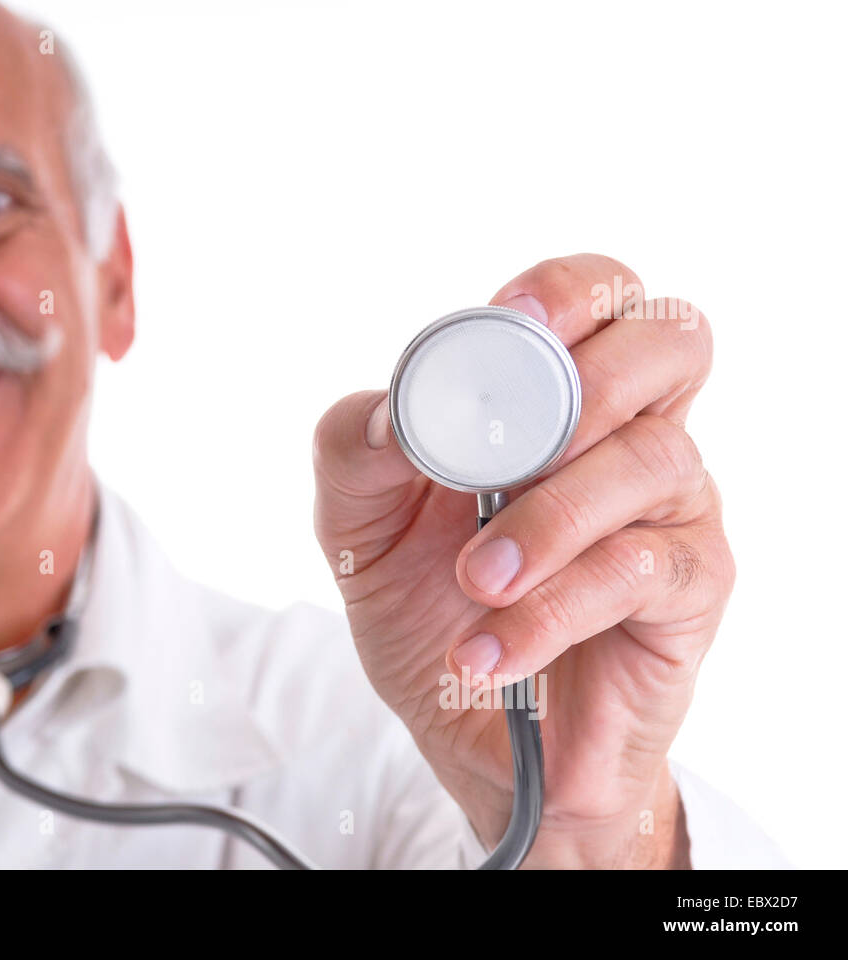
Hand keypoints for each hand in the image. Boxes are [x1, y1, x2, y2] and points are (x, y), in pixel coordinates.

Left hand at [312, 254, 728, 867]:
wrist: (464, 730)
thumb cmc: (426, 608)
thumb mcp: (357, 528)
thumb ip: (353, 455)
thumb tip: (388, 413)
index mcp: (556, 399)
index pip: (603, 295)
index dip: (570, 289)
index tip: (512, 319)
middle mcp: (629, 436)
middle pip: (672, 342)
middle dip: (587, 379)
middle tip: (505, 450)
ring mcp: (672, 510)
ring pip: (651, 458)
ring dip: (546, 517)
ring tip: (473, 581)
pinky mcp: (690, 592)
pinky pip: (640, 570)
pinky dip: (550, 608)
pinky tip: (486, 650)